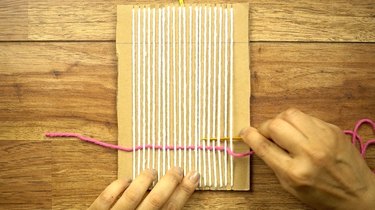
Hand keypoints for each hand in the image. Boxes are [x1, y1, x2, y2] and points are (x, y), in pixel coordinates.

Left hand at [88, 167, 198, 209]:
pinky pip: (105, 199)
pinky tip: (126, 180)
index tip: (193, 176)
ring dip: (144, 180)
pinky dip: (117, 186)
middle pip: (155, 202)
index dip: (183, 192)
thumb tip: (175, 201)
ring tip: (152, 171)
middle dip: (169, 182)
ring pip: (130, 196)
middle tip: (177, 169)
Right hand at [240, 108, 374, 209]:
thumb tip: (259, 141)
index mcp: (295, 172)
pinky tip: (299, 131)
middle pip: (275, 125)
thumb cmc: (322, 195)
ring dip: (280, 120)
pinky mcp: (332, 129)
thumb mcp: (291, 187)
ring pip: (290, 114)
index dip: (250, 136)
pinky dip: (297, 122)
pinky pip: (307, 116)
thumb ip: (273, 163)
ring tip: (281, 129)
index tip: (245, 131)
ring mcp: (323, 138)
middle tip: (265, 133)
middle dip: (264, 127)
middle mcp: (309, 152)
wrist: (357, 194)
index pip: (264, 146)